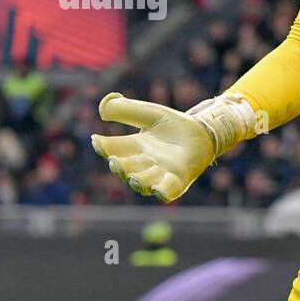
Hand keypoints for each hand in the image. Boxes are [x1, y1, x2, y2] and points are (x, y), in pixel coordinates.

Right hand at [90, 92, 255, 202]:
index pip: (113, 148)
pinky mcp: (178, 181)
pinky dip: (162, 192)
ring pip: (143, 182)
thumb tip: (102, 108)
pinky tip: (157, 189)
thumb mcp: (149, 113)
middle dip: (119, 167)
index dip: (103, 146)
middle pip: (125, 169)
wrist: (203, 132)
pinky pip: (168, 192)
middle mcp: (143, 164)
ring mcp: (160, 174)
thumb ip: (126, 109)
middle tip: (115, 161)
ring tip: (134, 178)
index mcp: (134, 147)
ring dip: (137, 181)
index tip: (96, 140)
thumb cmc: (174, 125)